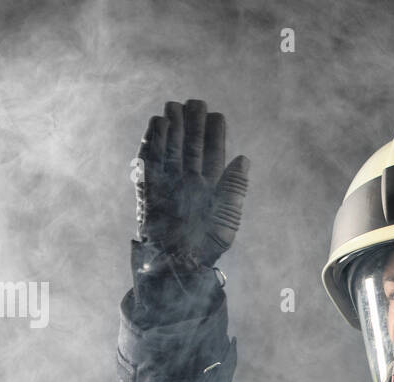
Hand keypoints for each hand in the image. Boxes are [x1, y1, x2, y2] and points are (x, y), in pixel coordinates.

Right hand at [135, 99, 249, 267]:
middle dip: (192, 125)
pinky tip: (155, 126)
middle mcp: (189, 184)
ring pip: (170, 151)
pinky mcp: (149, 190)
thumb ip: (234, 189)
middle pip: (190, 147)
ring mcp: (168, 185)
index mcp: (211, 190)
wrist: (175, 267)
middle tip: (194, 102)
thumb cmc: (205, 249)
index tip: (216, 115)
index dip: (215, 135)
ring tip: (173, 107)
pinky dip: (151, 144)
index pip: (213, 155)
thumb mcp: (226, 220)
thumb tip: (244, 158)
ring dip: (172, 130)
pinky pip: (149, 162)